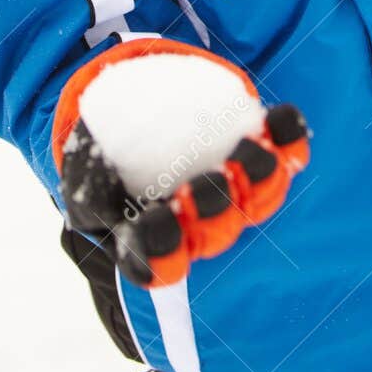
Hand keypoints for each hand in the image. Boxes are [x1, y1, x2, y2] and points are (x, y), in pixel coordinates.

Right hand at [52, 36, 310, 287]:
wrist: (127, 106)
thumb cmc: (101, 158)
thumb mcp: (84, 182)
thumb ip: (89, 199)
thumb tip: (106, 209)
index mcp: (157, 243)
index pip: (163, 265)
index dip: (164, 252)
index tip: (158, 220)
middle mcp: (203, 224)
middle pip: (218, 231)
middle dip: (217, 210)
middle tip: (210, 180)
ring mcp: (235, 191)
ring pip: (258, 198)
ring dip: (259, 177)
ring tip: (250, 150)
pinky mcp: (258, 154)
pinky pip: (284, 155)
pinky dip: (287, 139)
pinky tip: (281, 118)